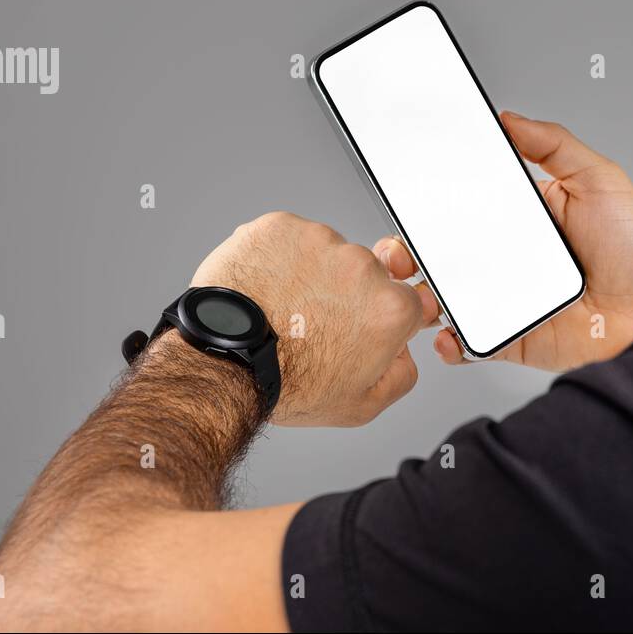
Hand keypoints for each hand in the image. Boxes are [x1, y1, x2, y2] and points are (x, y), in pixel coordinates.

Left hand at [189, 212, 440, 426]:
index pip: (407, 300)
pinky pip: (288, 239)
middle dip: (347, 294)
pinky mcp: (281, 227)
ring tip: (283, 308)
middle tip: (314, 323)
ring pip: (325, 252)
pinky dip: (277, 258)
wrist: (225, 362)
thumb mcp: (360, 405)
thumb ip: (399, 375)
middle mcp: (361, 267)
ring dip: (310, 274)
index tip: (360, 324)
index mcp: (389, 309)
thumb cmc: (284, 383)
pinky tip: (266, 289)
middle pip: (365, 274)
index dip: (382, 316)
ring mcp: (319, 242)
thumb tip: (402, 354)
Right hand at [381, 111, 632, 371]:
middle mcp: (508, 259)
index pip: (466, 206)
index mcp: (522, 219)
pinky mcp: (512, 337)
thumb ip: (553, 145)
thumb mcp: (598, 178)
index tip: (407, 193)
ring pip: (448, 297)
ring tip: (410, 289)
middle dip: (410, 251)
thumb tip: (509, 118)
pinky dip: (452, 341)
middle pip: (445, 254)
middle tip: (395, 249)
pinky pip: (472, 341)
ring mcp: (507, 300)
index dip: (434, 202)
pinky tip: (445, 331)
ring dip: (420, 294)